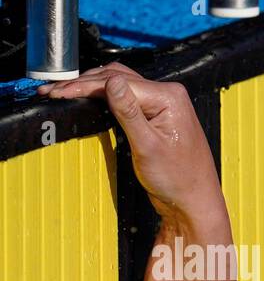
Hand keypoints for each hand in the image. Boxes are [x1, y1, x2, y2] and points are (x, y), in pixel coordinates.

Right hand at [39, 64, 223, 225]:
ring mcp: (163, 105)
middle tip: (51, 91)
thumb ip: (128, 112)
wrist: (194, 202)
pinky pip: (126, 98)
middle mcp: (168, 95)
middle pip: (117, 78)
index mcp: (169, 97)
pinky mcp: (157, 116)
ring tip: (62, 93)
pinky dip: (103, 97)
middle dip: (82, 84)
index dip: (83, 86)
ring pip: (119, 85)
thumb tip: (111, 83)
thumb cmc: (179, 180)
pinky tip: (86, 99)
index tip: (57, 93)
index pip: (118, 83)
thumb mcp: (147, 146)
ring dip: (90, 87)